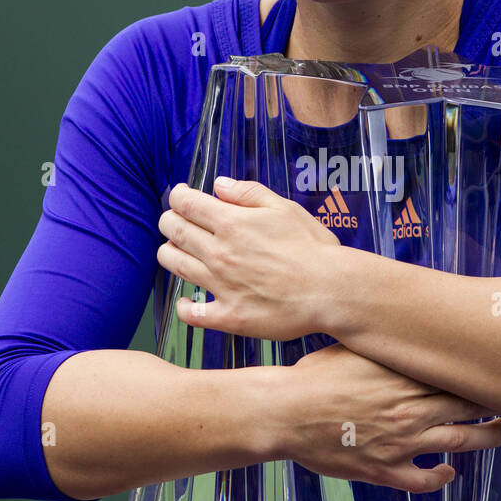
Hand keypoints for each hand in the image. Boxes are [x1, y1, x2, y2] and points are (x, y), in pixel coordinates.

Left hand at [157, 177, 340, 340]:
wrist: (331, 291)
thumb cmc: (314, 249)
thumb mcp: (286, 209)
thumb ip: (249, 193)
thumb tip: (219, 185)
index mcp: (232, 223)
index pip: (184, 203)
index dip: (177, 196)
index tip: (180, 197)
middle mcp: (219, 253)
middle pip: (173, 230)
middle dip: (169, 221)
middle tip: (175, 221)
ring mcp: (220, 286)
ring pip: (173, 264)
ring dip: (169, 253)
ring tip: (178, 251)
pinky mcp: (228, 316)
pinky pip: (190, 313)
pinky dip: (184, 305)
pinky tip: (190, 300)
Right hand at [278, 342, 500, 493]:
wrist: (284, 412)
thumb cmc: (313, 377)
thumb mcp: (354, 349)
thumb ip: (385, 346)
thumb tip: (406, 330)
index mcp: (405, 377)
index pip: (459, 375)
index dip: (484, 375)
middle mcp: (411, 409)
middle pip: (469, 407)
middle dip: (495, 406)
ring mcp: (401, 442)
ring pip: (460, 442)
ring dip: (487, 439)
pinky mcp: (384, 469)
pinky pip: (422, 480)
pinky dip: (440, 478)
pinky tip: (449, 474)